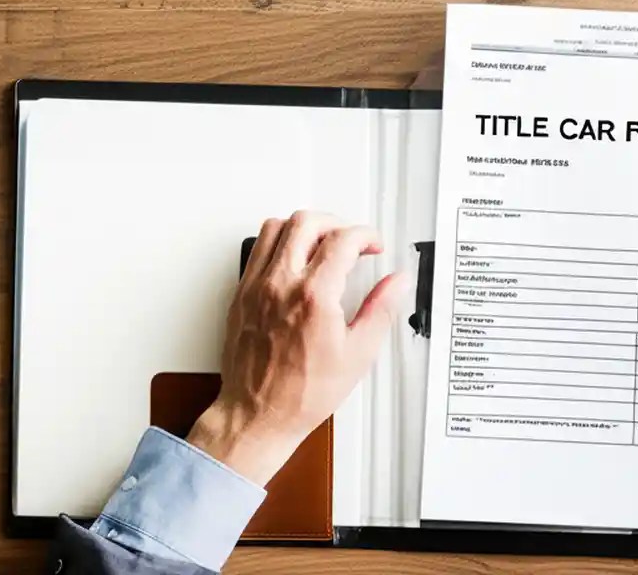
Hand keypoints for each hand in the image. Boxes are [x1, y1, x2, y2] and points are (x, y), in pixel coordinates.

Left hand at [187, 211, 408, 485]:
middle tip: (351, 240)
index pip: (343, 240)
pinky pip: (257, 250)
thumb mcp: (358, 354)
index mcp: (314, 297)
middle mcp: (280, 285)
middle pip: (306, 222)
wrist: (258, 415)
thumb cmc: (302, 394)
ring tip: (322, 244)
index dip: (366, 235)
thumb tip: (397, 282)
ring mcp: (255, 287)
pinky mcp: (240, 295)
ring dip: (304, 228)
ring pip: (276, 227)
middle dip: (336, 223)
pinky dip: (279, 244)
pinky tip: (294, 261)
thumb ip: (381, 309)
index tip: (373, 246)